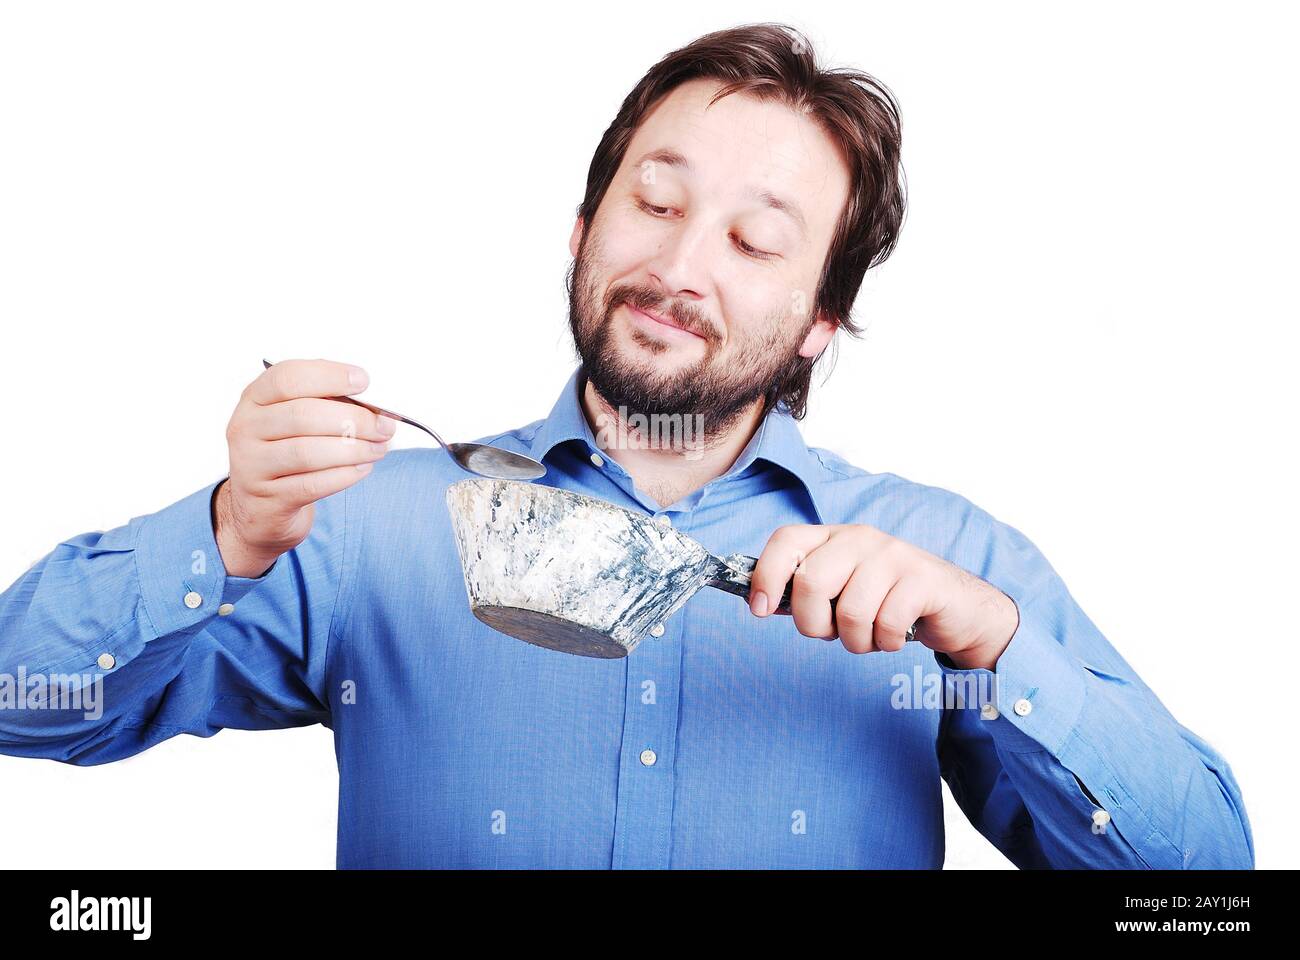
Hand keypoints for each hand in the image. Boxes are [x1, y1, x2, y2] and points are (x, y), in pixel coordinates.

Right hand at [215, 358, 395, 576]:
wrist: (258, 508)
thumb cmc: (285, 454)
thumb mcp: (293, 421)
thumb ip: (325, 403)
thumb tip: (371, 403)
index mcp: (254, 399)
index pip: (287, 378)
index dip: (328, 376)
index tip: (363, 380)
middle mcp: (245, 429)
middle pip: (302, 415)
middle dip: (353, 419)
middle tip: (383, 426)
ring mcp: (252, 466)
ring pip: (307, 452)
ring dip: (353, 449)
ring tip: (378, 448)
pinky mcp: (268, 499)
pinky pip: (312, 485)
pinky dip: (344, 475)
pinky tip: (363, 468)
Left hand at [747, 524, 1019, 668]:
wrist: (957, 608)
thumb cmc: (889, 602)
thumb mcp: (844, 590)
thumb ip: (806, 592)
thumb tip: (761, 602)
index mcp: (834, 537)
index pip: (786, 541)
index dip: (766, 575)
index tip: (761, 609)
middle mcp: (861, 538)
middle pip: (810, 582)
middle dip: (814, 625)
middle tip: (833, 635)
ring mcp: (893, 555)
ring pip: (849, 612)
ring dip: (855, 641)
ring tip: (870, 637)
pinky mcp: (921, 579)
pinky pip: (885, 624)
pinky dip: (885, 644)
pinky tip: (894, 637)